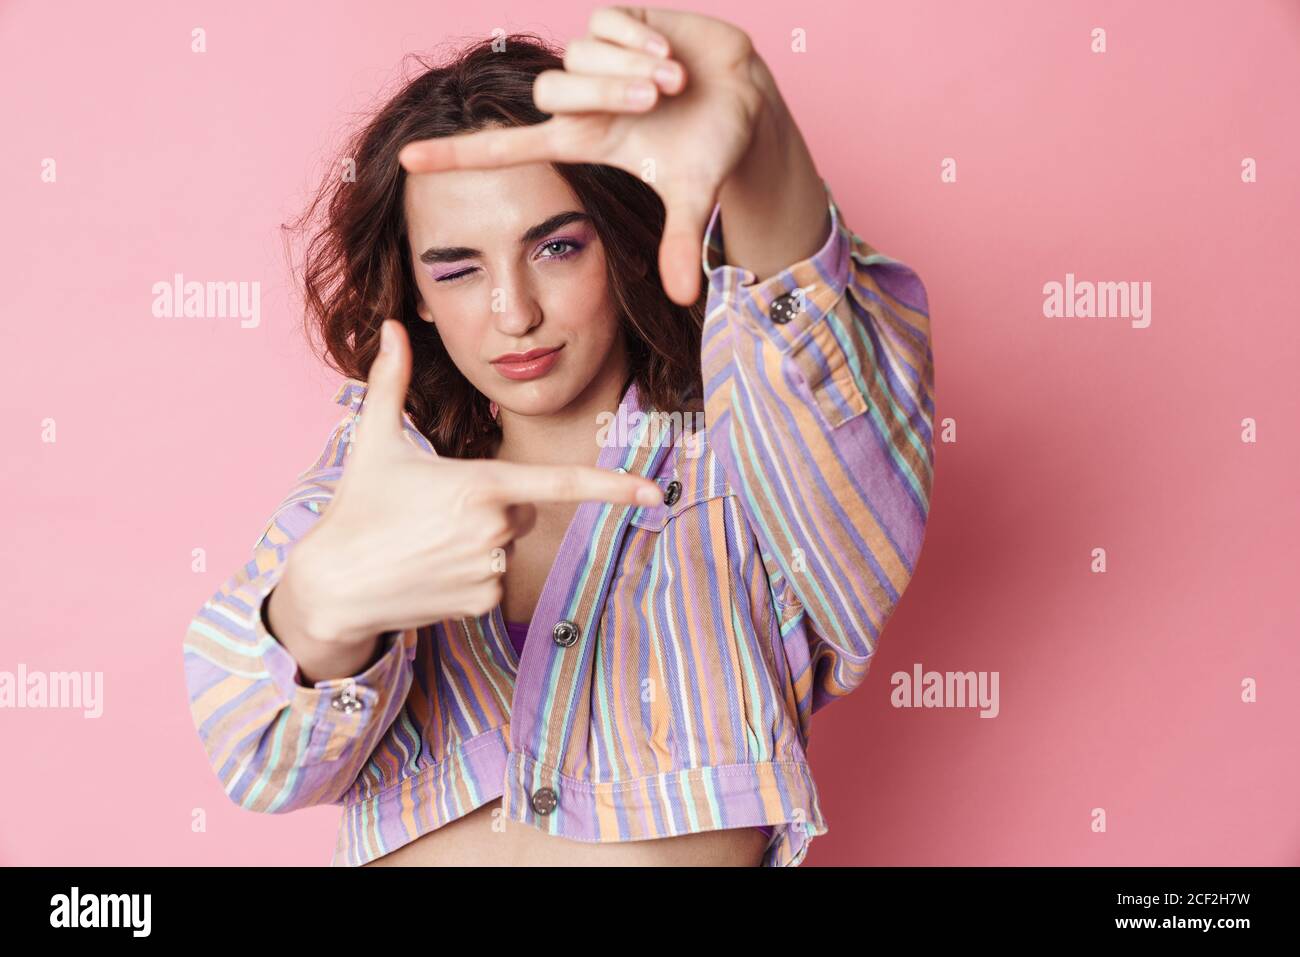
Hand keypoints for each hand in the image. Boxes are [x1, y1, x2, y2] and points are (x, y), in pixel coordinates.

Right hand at [285, 318, 663, 644]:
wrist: (333, 586)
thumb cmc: (357, 507)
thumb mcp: (374, 440)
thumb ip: (391, 381)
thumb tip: (389, 326)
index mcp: (481, 485)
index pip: (564, 483)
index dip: (615, 487)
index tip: (655, 492)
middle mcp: (495, 530)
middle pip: (525, 506)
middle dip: (496, 502)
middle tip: (439, 508)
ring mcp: (492, 571)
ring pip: (510, 542)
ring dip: (483, 538)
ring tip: (428, 541)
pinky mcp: (484, 604)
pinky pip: (497, 578)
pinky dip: (473, 572)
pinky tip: (432, 569)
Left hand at [398, 6, 767, 305]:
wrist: (745, 95)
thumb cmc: (710, 145)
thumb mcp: (693, 194)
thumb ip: (679, 242)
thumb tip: (683, 300)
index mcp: (583, 141)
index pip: (505, 149)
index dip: (457, 157)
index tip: (404, 162)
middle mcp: (579, 101)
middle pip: (553, 90)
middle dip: (610, 91)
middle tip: (659, 101)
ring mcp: (594, 59)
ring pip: (581, 54)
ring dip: (633, 66)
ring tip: (676, 82)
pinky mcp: (616, 21)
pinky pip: (608, 22)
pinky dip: (642, 37)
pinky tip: (669, 52)